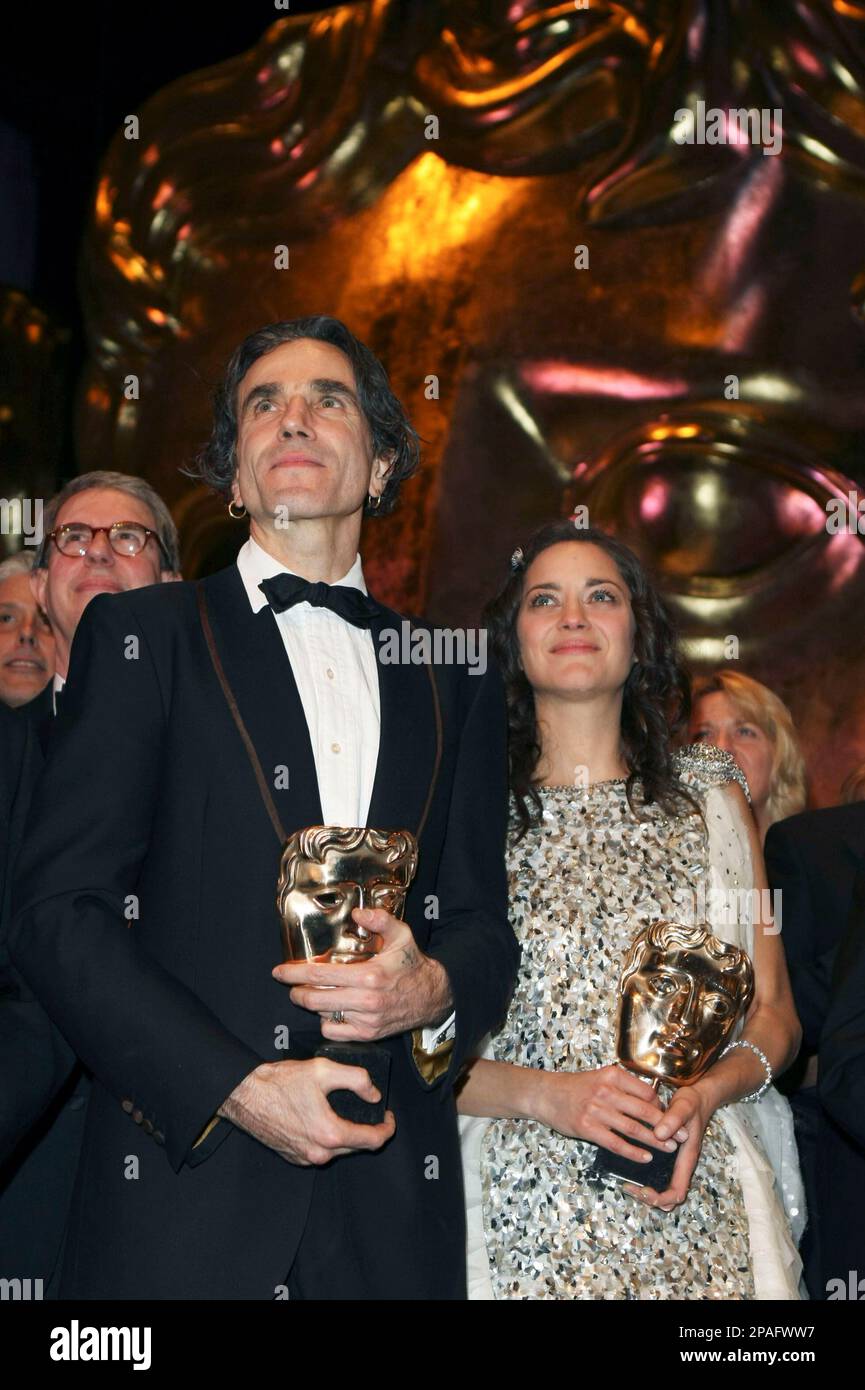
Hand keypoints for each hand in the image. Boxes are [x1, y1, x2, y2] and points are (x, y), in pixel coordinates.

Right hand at [218, 1058, 394, 1165]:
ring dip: (348, 1134)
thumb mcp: (324, 1070)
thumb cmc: (281, 1082)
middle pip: (358, 1147)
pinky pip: (321, 1152)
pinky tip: (324, 1119)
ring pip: (339, 1150)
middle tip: (369, 1110)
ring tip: (346, 1112)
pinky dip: (329, 1139)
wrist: (246, 1096)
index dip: (387, 1128)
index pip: (373, 1140)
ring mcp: (305, 1158)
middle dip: (368, 1130)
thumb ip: (356, 1080)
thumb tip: (374, 1094)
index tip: (389, 1117)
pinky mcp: (294, 1157)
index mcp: (330, 1133)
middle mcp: (319, 1153)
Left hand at [272, 908, 451, 1041]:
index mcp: (370, 976)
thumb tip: (358, 912)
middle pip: (315, 998)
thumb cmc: (412, 965)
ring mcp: (366, 1021)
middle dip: (296, 991)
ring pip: (323, 1015)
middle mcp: (366, 1001)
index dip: (295, 973)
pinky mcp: (368, 1035)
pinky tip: (329, 1010)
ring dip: (311, 1004)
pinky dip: (326, 1022)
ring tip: (309, 993)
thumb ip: (380, 920)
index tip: (280, 971)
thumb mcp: (402, 936)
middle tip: (289, 984)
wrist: (432, 997)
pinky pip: (334, 1032)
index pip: (321, 975)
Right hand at [533, 1065, 686, 1162]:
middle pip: (645, 1111)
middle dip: (667, 1126)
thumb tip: (652, 1101)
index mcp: (613, 1075)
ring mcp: (596, 1111)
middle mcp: (606, 1091)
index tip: (672, 1118)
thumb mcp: (601, 1077)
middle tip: (683, 1136)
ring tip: (669, 1149)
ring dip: (655, 1141)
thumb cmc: (576, 1087)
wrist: (546, 1094)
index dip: (663, 1107)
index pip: (647, 1093)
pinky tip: (645, 1158)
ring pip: (633, 1129)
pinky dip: (633, 1152)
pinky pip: (616, 1143)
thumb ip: (624, 1087)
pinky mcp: (588, 1128)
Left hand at [624, 1082, 713, 1211]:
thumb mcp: (684, 1106)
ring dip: (645, 1193)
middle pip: (668, 1199)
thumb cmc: (692, 1103)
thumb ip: (673, 1119)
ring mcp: (674, 1162)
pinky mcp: (667, 1156)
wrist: (698, 1097)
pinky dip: (644, 1180)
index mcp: (687, 1158)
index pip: (677, 1192)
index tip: (643, 1189)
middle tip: (629, 1187)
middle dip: (649, 1199)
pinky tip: (629, 1169)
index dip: (660, 1197)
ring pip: (662, 1190)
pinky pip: (657, 1177)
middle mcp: (680, 1165)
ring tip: (626, 1183)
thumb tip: (659, 1134)